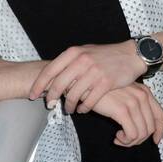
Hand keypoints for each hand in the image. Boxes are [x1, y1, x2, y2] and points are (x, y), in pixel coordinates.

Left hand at [28, 40, 143, 113]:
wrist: (130, 55)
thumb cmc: (105, 55)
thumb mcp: (84, 52)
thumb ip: (69, 62)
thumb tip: (52, 75)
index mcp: (74, 52)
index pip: (50, 70)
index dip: (39, 85)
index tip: (32, 95)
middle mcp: (82, 61)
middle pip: (59, 84)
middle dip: (51, 98)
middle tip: (49, 105)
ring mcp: (94, 72)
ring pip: (74, 95)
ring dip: (68, 105)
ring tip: (68, 109)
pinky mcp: (106, 83)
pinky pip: (90, 100)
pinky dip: (84, 108)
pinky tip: (82, 109)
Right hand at [91, 83, 162, 146]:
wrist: (86, 83)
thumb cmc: (102, 90)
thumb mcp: (123, 93)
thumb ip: (134, 104)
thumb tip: (140, 125)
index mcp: (144, 92)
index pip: (160, 115)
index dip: (159, 131)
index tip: (155, 140)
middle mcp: (141, 96)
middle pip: (151, 127)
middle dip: (140, 139)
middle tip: (127, 140)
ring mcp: (133, 103)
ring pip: (141, 133)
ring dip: (130, 141)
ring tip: (120, 139)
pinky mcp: (122, 110)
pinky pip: (132, 134)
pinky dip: (125, 140)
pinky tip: (116, 137)